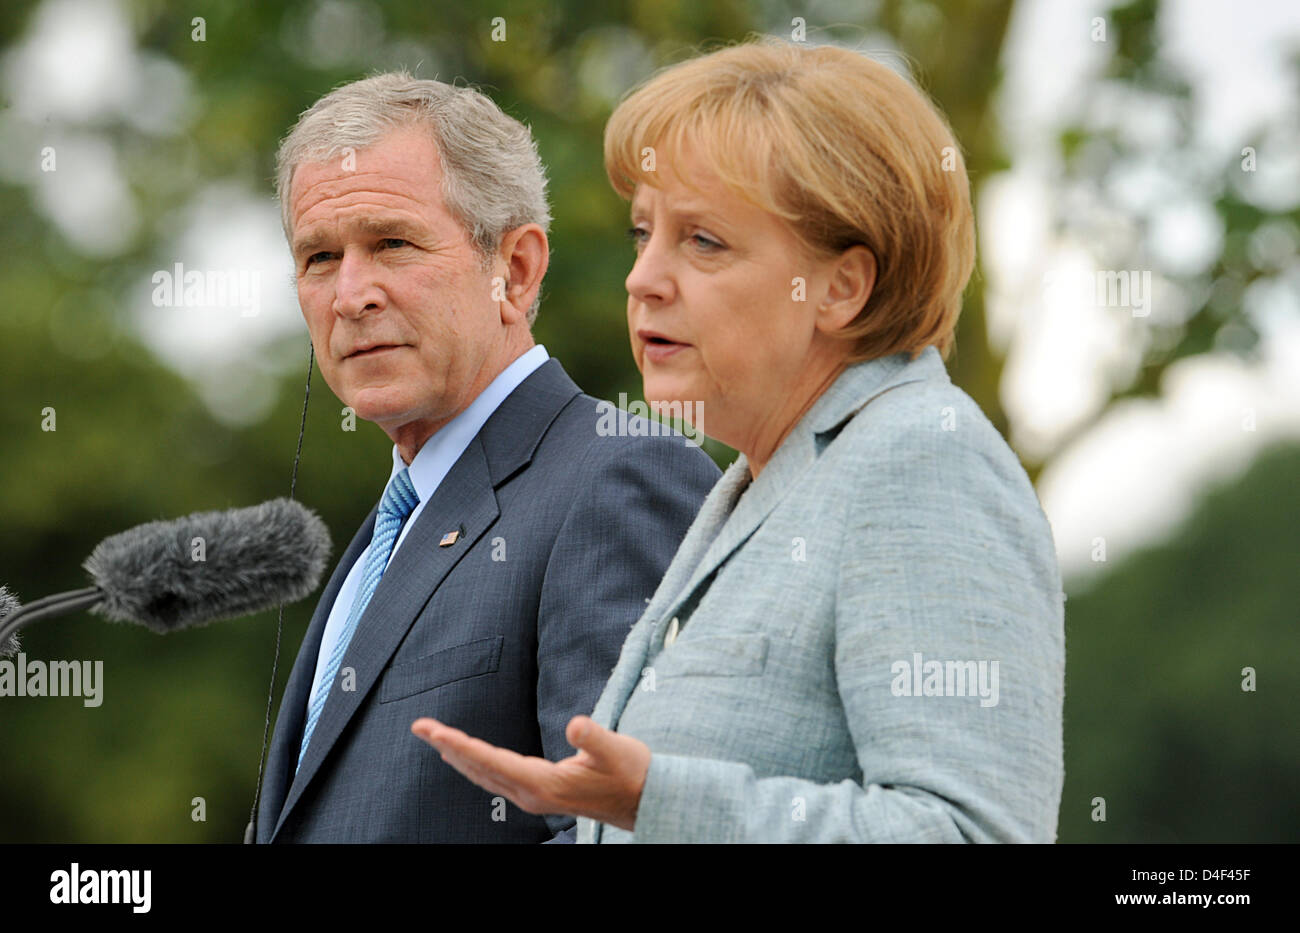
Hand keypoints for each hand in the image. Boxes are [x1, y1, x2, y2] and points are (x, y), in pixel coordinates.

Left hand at [410, 715, 650, 831]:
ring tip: (434, 737)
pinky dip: (476, 764)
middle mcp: (532, 794)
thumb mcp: (617, 749)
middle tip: (419, 726)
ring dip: (458, 755)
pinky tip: (468, 757)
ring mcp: (534, 797)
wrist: (647, 801)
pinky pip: (496, 778)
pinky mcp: (540, 794)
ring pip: (484, 775)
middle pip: (479, 768)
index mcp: (544, 784)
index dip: (459, 743)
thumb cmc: (632, 773)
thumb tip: (575, 724)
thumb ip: (595, 737)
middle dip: (447, 746)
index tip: (432, 730)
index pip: (491, 760)